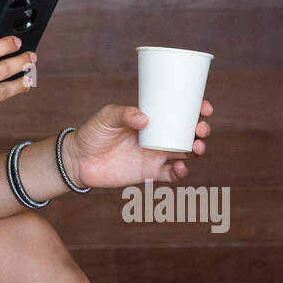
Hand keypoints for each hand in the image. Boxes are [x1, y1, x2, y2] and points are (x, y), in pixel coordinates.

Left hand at [63, 99, 213, 189]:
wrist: (78, 160)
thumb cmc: (92, 133)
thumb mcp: (106, 117)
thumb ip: (123, 114)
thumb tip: (144, 119)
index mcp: (151, 119)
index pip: (179, 112)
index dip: (197, 109)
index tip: (205, 107)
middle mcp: (157, 137)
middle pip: (189, 133)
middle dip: (201, 130)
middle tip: (200, 128)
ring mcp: (155, 155)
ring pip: (186, 153)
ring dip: (197, 150)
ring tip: (196, 147)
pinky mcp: (149, 173)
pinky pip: (172, 174)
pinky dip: (181, 172)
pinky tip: (181, 167)